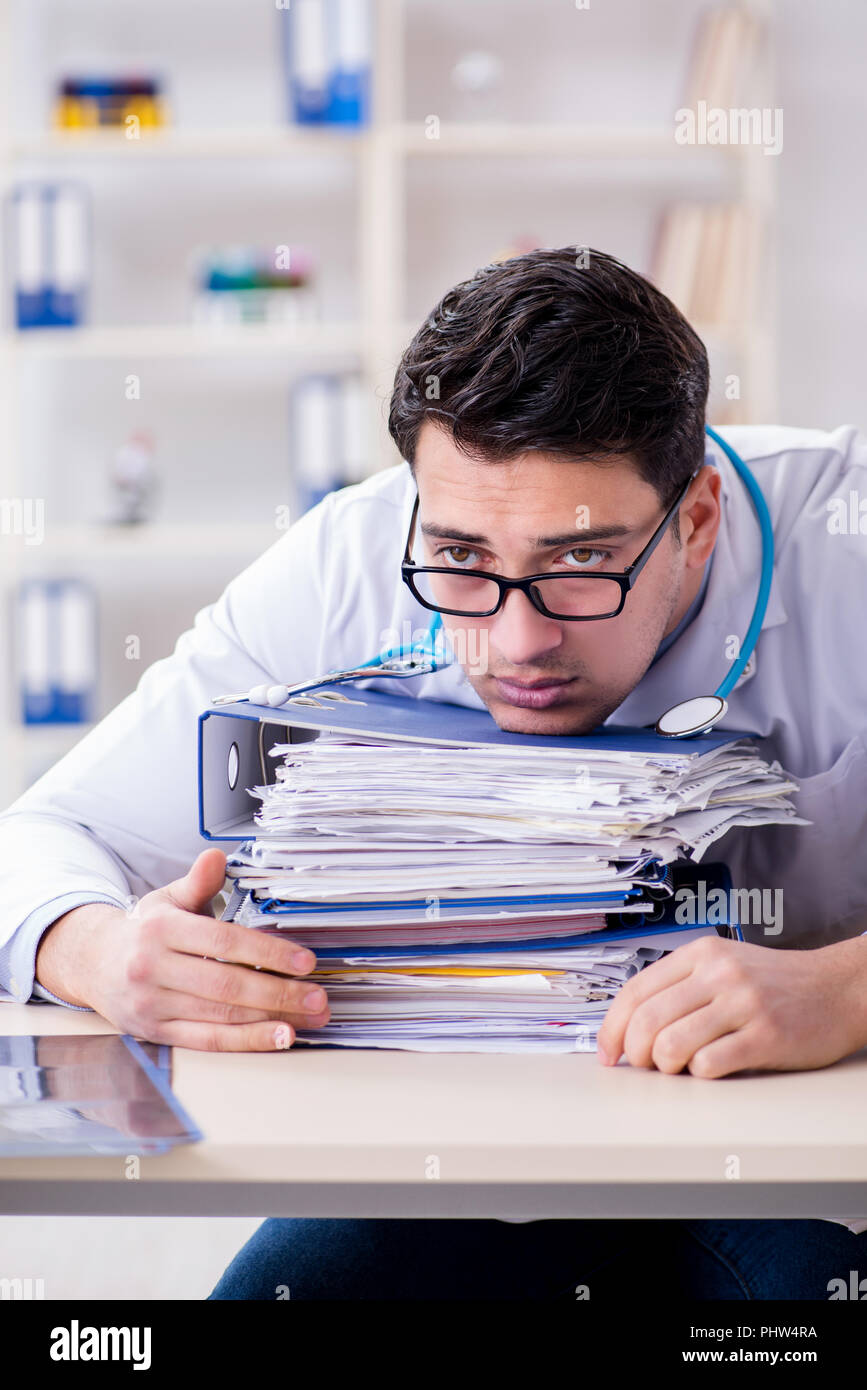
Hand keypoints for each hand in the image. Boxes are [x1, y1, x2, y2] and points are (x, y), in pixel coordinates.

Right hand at [37, 848, 330, 1050]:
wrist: (92, 963)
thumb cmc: (143, 930)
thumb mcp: (167, 899)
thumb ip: (198, 881)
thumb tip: (217, 856)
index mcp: (161, 929)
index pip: (223, 941)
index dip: (267, 952)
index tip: (305, 961)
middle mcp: (153, 968)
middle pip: (226, 984)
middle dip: (279, 993)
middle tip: (319, 997)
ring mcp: (153, 1004)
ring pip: (221, 1016)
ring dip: (272, 1020)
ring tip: (311, 1017)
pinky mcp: (157, 1032)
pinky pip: (208, 1040)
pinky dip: (247, 1041)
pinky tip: (280, 1037)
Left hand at [595, 933, 866, 1078]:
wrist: (836, 989)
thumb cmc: (775, 983)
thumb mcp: (723, 965)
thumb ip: (680, 987)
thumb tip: (630, 1027)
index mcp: (700, 953)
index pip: (635, 991)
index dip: (612, 1028)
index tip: (609, 1052)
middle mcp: (718, 974)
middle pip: (647, 1021)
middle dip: (636, 1054)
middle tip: (645, 1066)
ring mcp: (743, 1004)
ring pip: (671, 1045)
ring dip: (666, 1068)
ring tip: (680, 1067)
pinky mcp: (766, 1036)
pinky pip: (710, 1065)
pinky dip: (701, 1075)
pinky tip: (712, 1067)